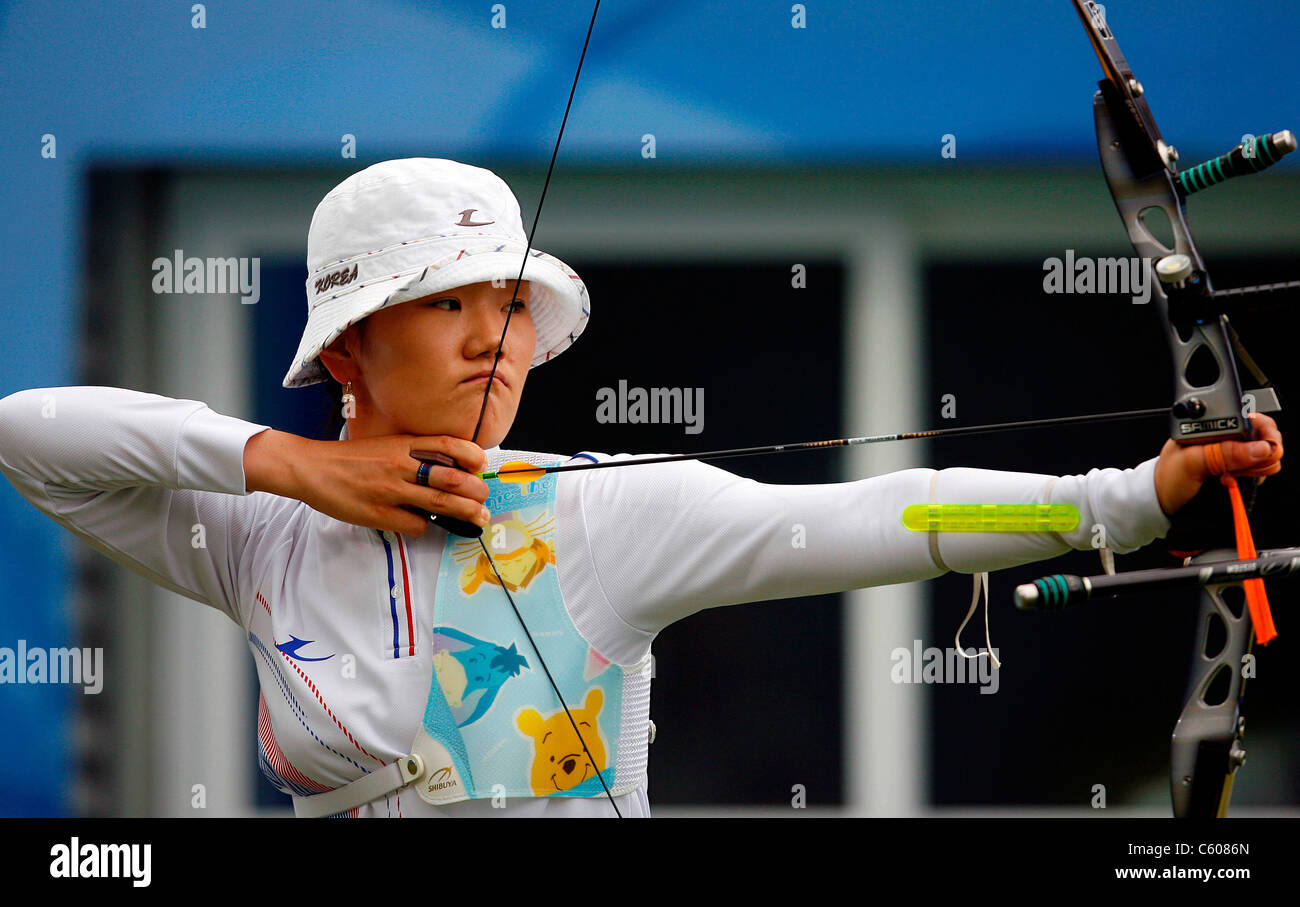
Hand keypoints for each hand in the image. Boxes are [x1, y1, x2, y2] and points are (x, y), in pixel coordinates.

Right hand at [245, 429, 489, 536]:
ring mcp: (391, 490)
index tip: (482, 465)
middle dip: (476, 491)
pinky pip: (415, 523)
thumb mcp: (386, 445)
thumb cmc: (351, 458)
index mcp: (403, 444)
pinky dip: (425, 525)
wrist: (312, 468)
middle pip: (451, 478)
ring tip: (478, 517)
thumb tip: (447, 468)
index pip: (448, 445)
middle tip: (484, 499)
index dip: (471, 455)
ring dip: (465, 512)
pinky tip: (424, 523)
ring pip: (440, 502)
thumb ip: (413, 453)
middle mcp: (400, 464)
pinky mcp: (379, 513)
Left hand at [1153, 412, 1283, 516]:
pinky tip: (1232, 480)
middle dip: (1259, 454)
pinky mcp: (1238, 468)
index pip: (1253, 419)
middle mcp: (1225, 434)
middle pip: (1265, 436)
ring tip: (1228, 475)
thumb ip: (1222, 453)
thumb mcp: (1190, 463)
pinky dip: (1253, 477)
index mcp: (1212, 423)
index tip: (1259, 451)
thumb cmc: (1166, 477)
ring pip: (1266, 454)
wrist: (1161, 500)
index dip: (1262, 434)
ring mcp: (1233, 451)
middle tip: (1237, 468)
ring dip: (1254, 468)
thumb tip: (1259, 448)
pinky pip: (1260, 469)